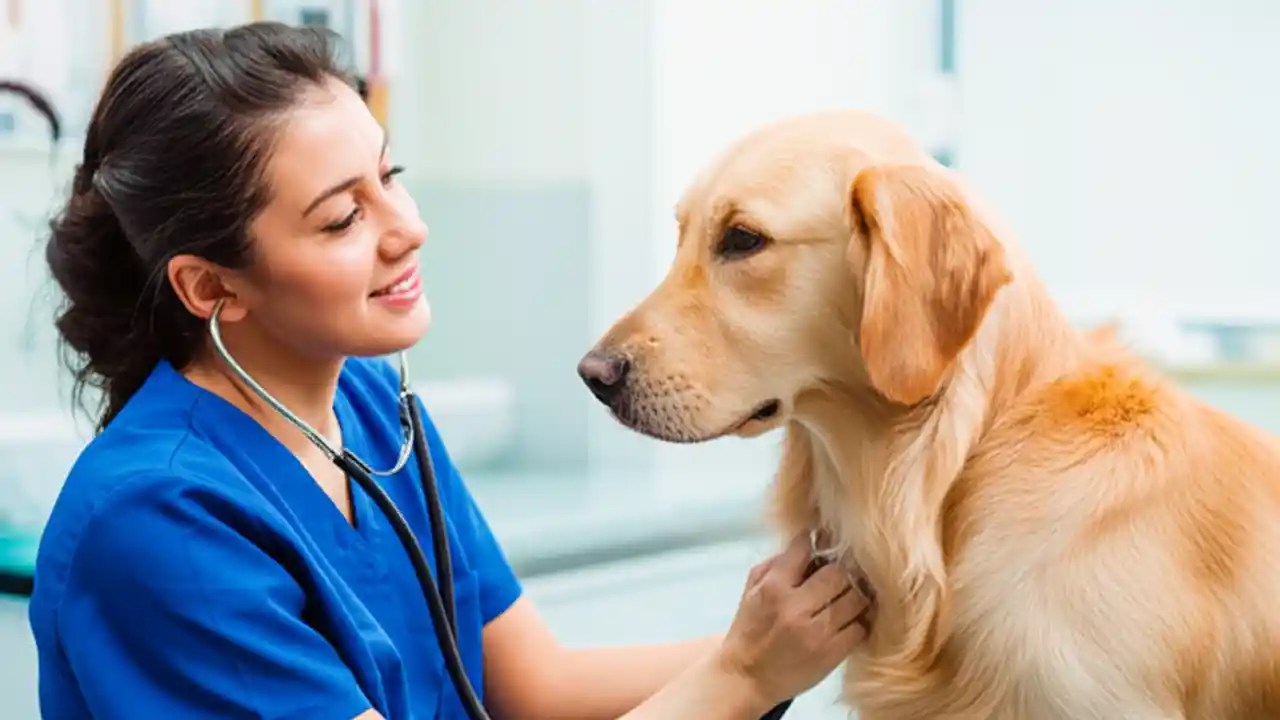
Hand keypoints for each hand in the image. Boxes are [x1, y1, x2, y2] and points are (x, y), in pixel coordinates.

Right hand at [715, 533, 872, 710]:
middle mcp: (796, 607)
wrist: (745, 677)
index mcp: (774, 587)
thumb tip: (809, 542)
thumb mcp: (752, 590)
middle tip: (842, 576)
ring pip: (857, 599)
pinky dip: (858, 622)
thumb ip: (777, 564)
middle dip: (842, 571)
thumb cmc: (750, 629)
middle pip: (840, 573)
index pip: (806, 548)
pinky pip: (861, 628)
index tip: (824, 545)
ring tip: (848, 597)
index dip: (818, 542)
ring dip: (856, 595)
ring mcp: (816, 632)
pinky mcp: (831, 654)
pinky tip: (849, 621)